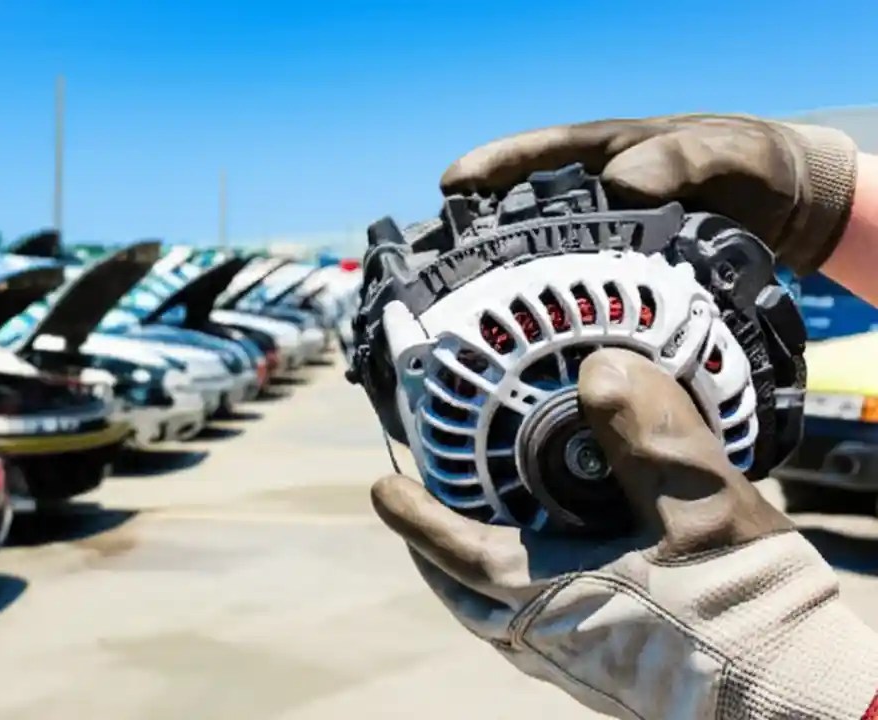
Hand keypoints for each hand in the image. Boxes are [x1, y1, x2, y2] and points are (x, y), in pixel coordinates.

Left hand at [372, 348, 877, 719]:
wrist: (795, 697)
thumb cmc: (746, 610)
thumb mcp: (698, 506)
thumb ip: (648, 435)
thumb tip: (601, 370)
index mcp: (550, 595)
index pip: (458, 550)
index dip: (417, 514)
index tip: (382, 486)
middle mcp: (551, 636)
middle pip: (467, 594)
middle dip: (435, 551)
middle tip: (417, 513)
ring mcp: (579, 662)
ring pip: (499, 617)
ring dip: (475, 575)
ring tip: (479, 538)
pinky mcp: (611, 672)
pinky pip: (540, 628)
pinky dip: (522, 593)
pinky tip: (560, 570)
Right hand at [439, 114, 857, 275]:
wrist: (791, 209)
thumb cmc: (750, 164)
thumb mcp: (717, 153)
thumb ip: (674, 161)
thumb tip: (619, 185)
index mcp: (604, 157)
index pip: (533, 157)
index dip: (487, 171)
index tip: (449, 188)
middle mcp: (592, 198)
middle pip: (520, 214)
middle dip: (479, 237)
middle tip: (442, 265)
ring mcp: (603, 239)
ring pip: (541, 258)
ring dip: (507, 284)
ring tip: (469, 312)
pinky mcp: (620, 279)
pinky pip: (576, 293)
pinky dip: (551, 314)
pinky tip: (530, 341)